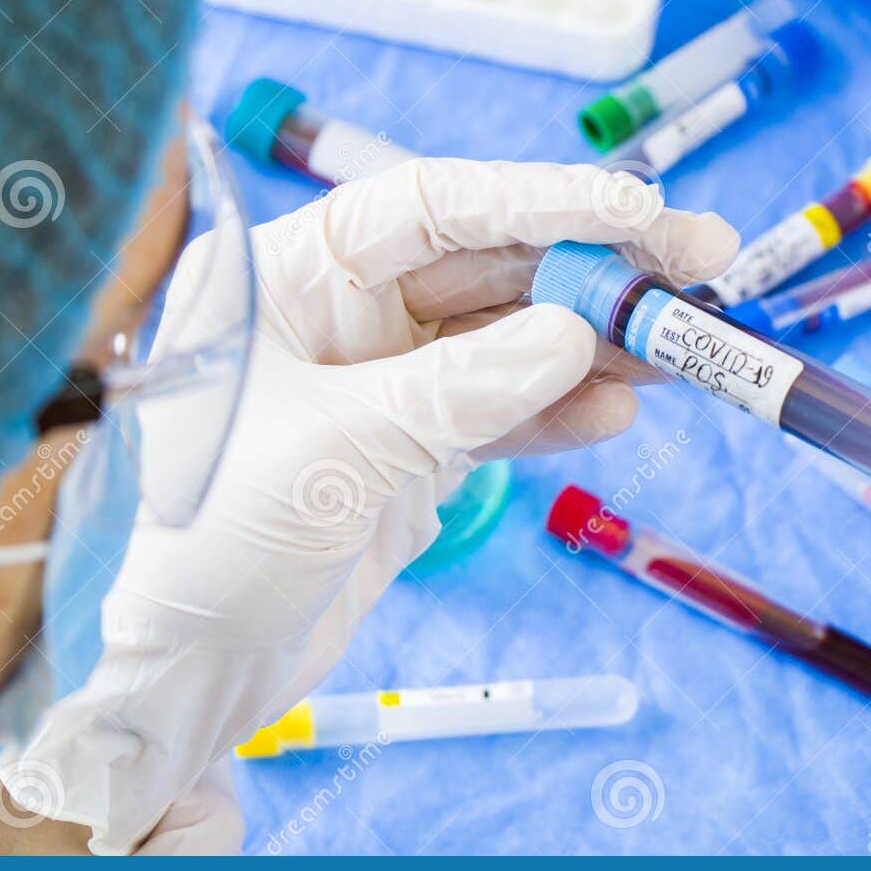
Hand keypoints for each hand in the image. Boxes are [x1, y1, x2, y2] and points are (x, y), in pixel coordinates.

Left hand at [1, 159, 737, 852]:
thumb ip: (454, 390)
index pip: (430, 204)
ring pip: (507, 340)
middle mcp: (337, 312)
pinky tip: (618, 408)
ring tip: (681, 346)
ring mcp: (378, 384)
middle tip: (700, 263)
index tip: (637, 208)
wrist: (171, 672)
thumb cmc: (202, 541)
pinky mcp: (405, 454)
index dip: (539, 198)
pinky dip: (559, 414)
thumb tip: (571, 336)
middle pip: (487, 266)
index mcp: (289, 272)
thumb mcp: (332, 452)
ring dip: (594, 341)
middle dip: (591, 266)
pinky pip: (499, 416)